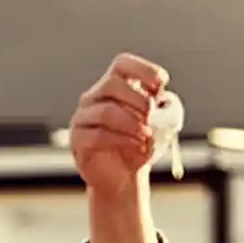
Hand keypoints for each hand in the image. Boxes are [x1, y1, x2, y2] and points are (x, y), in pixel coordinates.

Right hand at [70, 52, 168, 194]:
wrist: (124, 177)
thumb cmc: (139, 146)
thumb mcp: (157, 126)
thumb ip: (162, 110)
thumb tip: (165, 101)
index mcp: (114, 87)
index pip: (122, 65)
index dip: (143, 69)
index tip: (162, 84)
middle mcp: (95, 97)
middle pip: (112, 84)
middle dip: (138, 100)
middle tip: (152, 117)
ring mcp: (83, 117)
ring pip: (105, 110)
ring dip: (131, 123)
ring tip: (146, 135)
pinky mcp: (78, 139)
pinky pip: (98, 134)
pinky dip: (122, 139)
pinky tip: (137, 146)